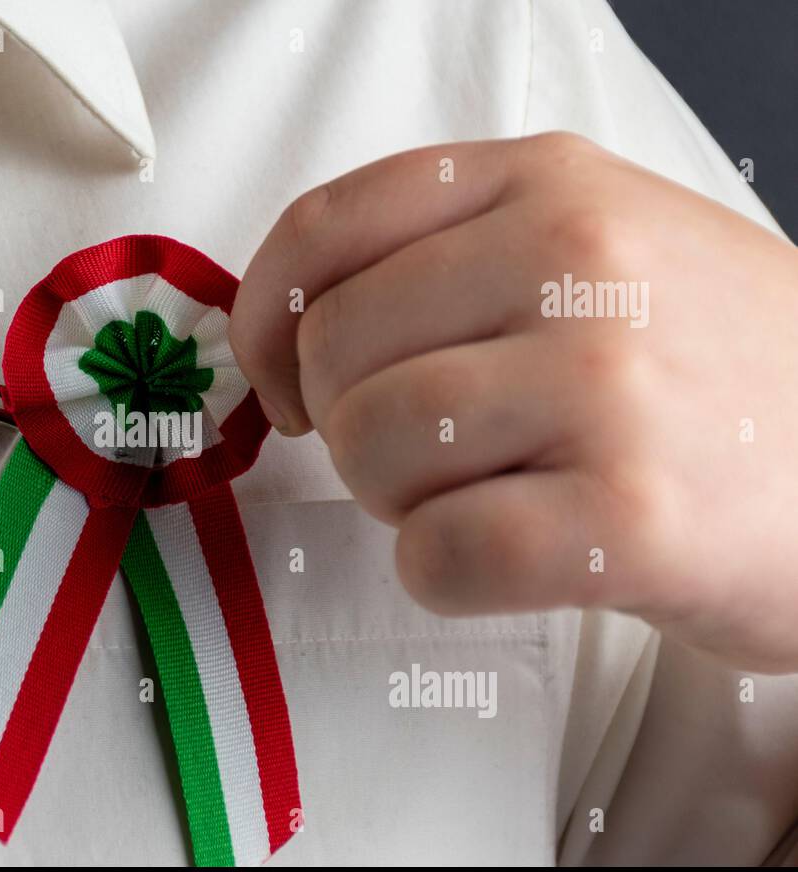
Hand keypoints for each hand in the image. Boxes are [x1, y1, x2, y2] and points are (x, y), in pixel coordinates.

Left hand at [229, 132, 797, 671]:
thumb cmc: (716, 368)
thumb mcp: (601, 247)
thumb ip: (450, 253)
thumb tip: (289, 325)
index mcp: (547, 183)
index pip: (322, 231)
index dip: (266, 323)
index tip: (288, 384)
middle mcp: (572, 260)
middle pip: (334, 358)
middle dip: (354, 430)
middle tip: (438, 455)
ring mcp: (605, 384)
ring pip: (371, 452)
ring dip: (403, 503)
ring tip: (498, 495)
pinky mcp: (630, 517)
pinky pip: (436, 556)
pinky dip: (445, 577)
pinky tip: (518, 557)